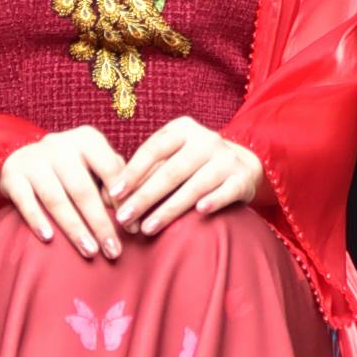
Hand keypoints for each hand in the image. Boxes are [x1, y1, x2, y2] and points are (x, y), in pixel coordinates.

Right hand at [0, 127, 127, 260]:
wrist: (23, 157)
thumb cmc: (72, 167)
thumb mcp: (95, 165)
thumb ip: (115, 181)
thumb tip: (131, 210)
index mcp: (86, 139)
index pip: (109, 169)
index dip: (123, 200)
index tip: (133, 229)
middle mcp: (59, 145)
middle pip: (82, 189)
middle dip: (100, 223)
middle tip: (113, 251)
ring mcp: (33, 159)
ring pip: (55, 198)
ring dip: (74, 227)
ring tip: (89, 251)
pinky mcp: (12, 175)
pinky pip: (24, 200)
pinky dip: (37, 219)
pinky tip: (48, 238)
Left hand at [111, 118, 263, 236]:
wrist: (240, 164)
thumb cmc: (191, 163)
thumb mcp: (171, 156)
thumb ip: (148, 170)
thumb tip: (114, 196)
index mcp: (183, 129)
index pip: (153, 149)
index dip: (133, 172)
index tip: (115, 194)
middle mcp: (206, 140)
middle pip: (171, 171)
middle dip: (145, 197)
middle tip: (124, 219)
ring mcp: (226, 159)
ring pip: (195, 185)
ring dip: (170, 208)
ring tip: (148, 228)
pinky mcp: (242, 178)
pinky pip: (226, 191)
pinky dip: (213, 201)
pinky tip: (199, 212)